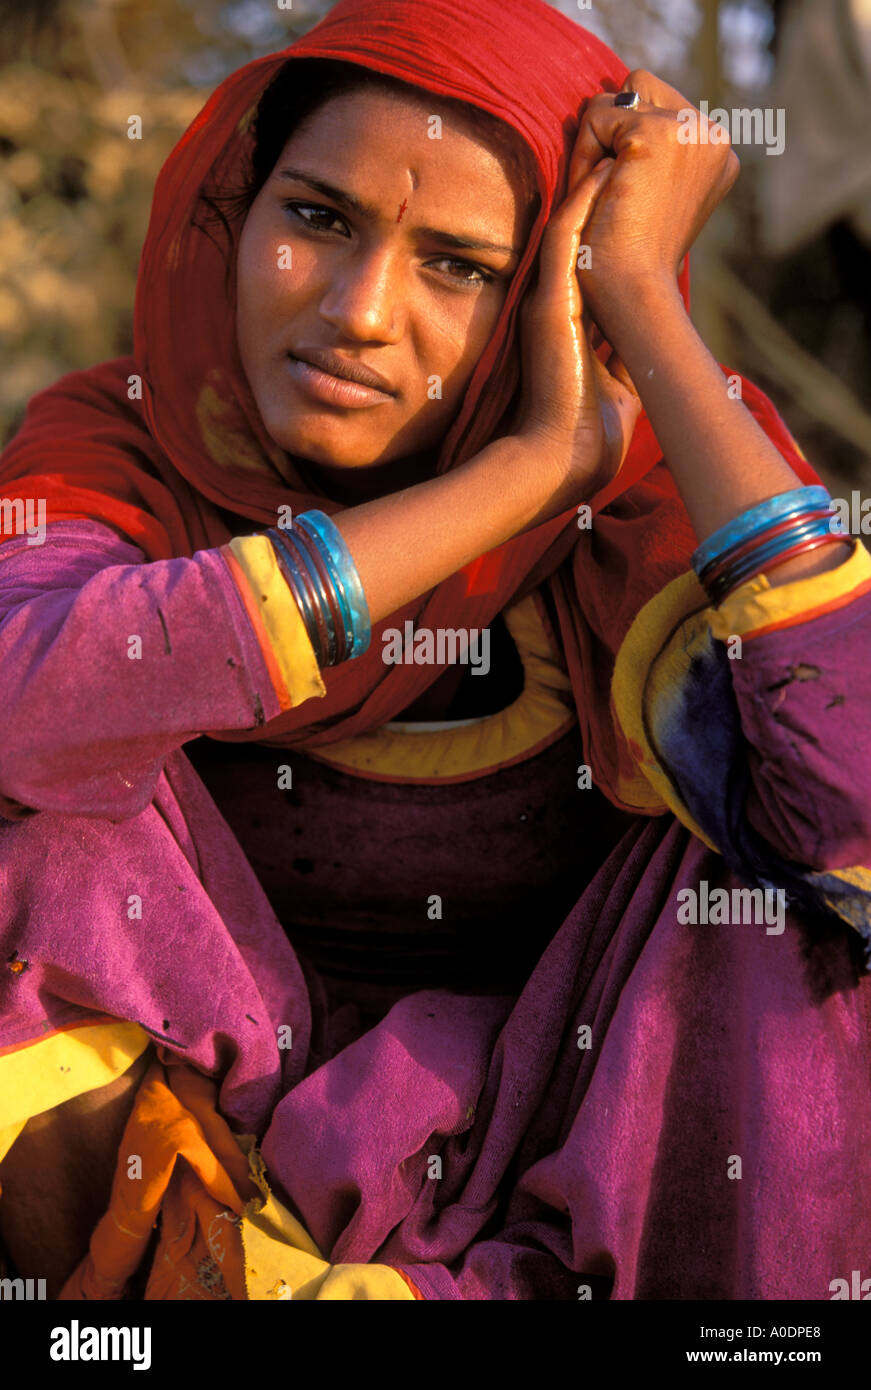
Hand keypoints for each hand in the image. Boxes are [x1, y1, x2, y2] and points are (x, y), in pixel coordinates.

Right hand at [513, 160, 642, 510]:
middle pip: (576, 227)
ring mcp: (550, 299)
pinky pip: (563, 239)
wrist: (563, 458)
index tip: (632, 186)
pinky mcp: (550, 304)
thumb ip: (632, 351)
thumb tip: (660, 338)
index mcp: (572, 317)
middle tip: (617, 144)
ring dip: (588, 181)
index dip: (609, 217)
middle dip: (596, 184)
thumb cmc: (593, 431)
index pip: (592, 255)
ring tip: (609, 141)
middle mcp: (557, 300)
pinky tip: (602, 170)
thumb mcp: (621, 380)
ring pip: (567, 222)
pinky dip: (582, 202)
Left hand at [569, 69, 739, 336]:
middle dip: (610, 135)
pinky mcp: (657, 133)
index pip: (655, 104)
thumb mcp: (647, 196)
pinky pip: (596, 116)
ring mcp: (690, 130)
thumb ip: (645, 151)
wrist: (632, 295)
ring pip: (617, 100)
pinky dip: (583, 155)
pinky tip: (598, 195)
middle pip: (638, 90)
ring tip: (604, 197)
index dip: (622, 143)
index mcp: (715, 151)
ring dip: (596, 146)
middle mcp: (713, 135)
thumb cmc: (629, 262)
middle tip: (608, 194)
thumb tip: (614, 98)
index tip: (622, 196)